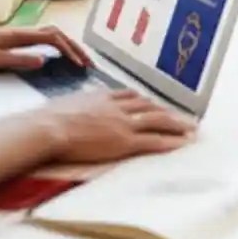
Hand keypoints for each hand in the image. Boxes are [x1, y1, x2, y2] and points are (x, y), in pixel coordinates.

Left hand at [0, 24, 90, 70]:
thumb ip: (17, 59)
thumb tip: (44, 60)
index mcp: (17, 35)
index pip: (53, 37)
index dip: (71, 49)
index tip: (82, 64)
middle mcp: (18, 32)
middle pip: (55, 33)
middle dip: (74, 46)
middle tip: (87, 63)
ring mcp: (13, 35)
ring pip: (48, 35)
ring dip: (65, 46)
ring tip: (76, 59)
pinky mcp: (7, 41)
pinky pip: (38, 40)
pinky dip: (52, 46)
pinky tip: (52, 57)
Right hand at [45, 90, 194, 161]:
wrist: (48, 127)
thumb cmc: (47, 119)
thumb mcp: (65, 104)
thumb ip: (75, 105)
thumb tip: (70, 108)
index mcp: (101, 97)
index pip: (129, 96)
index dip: (143, 101)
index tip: (152, 104)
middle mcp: (116, 107)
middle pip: (148, 106)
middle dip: (166, 111)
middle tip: (181, 116)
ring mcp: (122, 123)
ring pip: (157, 120)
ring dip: (176, 123)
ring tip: (190, 128)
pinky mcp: (124, 140)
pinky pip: (152, 140)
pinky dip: (170, 141)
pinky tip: (182, 142)